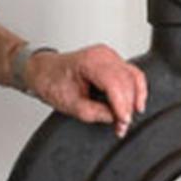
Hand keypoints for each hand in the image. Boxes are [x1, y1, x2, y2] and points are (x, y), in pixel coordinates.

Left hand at [26, 45, 149, 137]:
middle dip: (128, 106)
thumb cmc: (52, 82)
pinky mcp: (113, 61)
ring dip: (135, 98)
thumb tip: (114, 117)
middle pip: (127, 81)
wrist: (44, 71)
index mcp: (90, 62)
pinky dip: (135, 90)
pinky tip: (135, 103)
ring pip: (134, 76)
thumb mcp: (71, 104)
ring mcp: (109, 56)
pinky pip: (131, 74)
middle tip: (121, 125)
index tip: (122, 122)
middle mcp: (103, 55)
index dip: (122, 105)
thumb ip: (95, 112)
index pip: (115, 84)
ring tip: (127, 117)